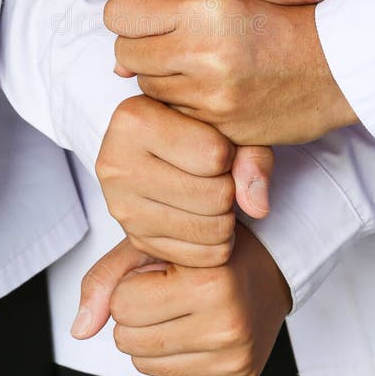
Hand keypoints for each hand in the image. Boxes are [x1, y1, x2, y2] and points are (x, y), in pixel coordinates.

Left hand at [72, 224, 290, 375]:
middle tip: (166, 293)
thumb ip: (107, 278)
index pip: (122, 306)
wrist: (271, 267)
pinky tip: (195, 331)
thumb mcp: (155, 243)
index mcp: (207, 282)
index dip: (130, 287)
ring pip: (145, 366)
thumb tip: (79, 330)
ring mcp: (235, 356)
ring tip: (179, 310)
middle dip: (135, 316)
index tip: (156, 274)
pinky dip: (173, 358)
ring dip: (150, 339)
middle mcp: (226, 323)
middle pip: (129, 341)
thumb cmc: (206, 250)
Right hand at [97, 96, 274, 266]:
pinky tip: (207, 217)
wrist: (152, 146)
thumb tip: (258, 206)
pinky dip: (217, 241)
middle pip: (214, 195)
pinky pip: (202, 256)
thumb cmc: (191, 126)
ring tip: (212, 193)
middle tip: (218, 174)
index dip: (229, 152)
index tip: (217, 144)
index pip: (215, 154)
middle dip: (229, 186)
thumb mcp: (222, 120)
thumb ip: (251, 152)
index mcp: (133, 118)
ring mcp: (121, 206)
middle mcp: (117, 163)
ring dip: (225, 215)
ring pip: (211, 229)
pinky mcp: (133, 238)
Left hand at [105, 0, 356, 145]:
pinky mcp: (220, 129)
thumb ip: (169, 15)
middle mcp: (205, 55)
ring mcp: (211, 98)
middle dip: (141, 47)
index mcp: (207, 11)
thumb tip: (116, 65)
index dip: (130, 13)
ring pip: (146, 87)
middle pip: (126, 53)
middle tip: (172, 43)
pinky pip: (174, 116)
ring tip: (194, 67)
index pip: (122, 12)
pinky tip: (207, 91)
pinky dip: (181, 106)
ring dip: (161, 78)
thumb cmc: (277, 24)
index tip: (146, 16)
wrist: (335, 67)